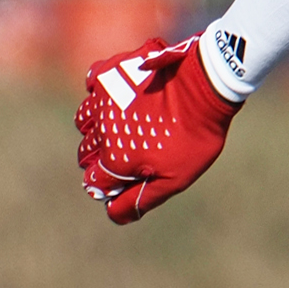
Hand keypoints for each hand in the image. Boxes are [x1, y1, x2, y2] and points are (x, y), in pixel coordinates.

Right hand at [74, 34, 237, 223]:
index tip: (126, 179)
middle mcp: (100, 131)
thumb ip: (142, 198)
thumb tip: (113, 214)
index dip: (109, 185)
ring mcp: (101, 101)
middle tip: (130, 152)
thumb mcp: (176, 177)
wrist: (204, 86)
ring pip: (84, 122)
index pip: (94, 182)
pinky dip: (98, 95)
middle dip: (100, 159)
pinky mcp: (107, 74)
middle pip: (85, 153)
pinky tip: (120, 98)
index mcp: (115, 159)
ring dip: (97, 128)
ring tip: (124, 126)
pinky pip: (90, 88)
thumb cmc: (194, 136)